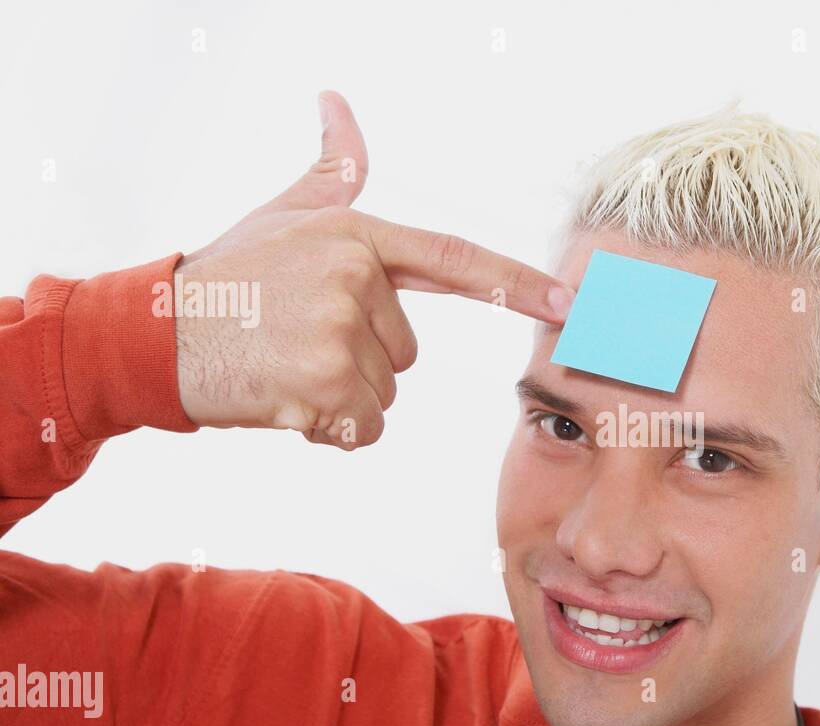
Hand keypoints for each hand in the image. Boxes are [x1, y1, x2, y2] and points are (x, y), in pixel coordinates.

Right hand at [175, 90, 574, 448]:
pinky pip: (363, 428)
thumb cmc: (225, 280)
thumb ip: (328, 172)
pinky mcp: (324, 383)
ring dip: (339, 396)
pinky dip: (329, 430)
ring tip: (283, 366)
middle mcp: (355, 276)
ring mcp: (340, 329)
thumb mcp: (281, 216)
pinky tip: (283, 399)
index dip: (517, 283)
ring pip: (382, 393)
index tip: (568, 302)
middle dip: (359, 360)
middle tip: (296, 341)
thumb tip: (337, 104)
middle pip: (405, 351)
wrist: (153, 336)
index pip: (456, 260)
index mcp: (356, 236)